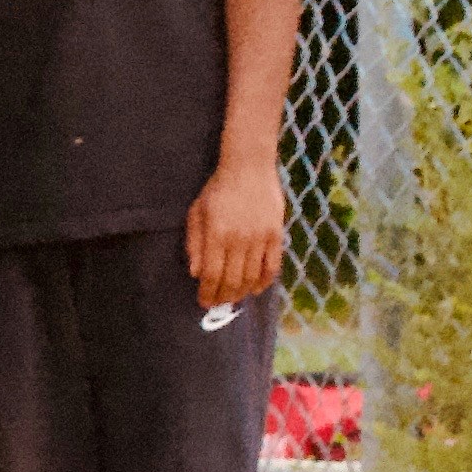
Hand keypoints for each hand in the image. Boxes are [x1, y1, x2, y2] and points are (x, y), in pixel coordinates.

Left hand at [186, 159, 287, 309]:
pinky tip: (256, 289)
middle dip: (223, 297)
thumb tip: (195, 273)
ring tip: (233, 299)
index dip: (208, 292)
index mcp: (216, 234)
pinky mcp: (276, 235)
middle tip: (217, 304)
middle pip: (232, 280)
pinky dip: (264, 282)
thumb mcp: (196, 212)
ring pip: (252, 277)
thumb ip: (195, 243)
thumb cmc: (217, 189)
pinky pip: (272, 266)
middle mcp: (239, 240)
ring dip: (241, 293)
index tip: (203, 302)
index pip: (212, 274)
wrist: (249, 168)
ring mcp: (260, 238)